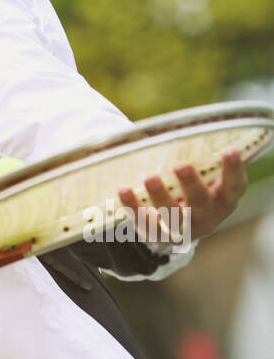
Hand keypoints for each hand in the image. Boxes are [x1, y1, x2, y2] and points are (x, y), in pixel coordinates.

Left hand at [118, 150, 247, 245]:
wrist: (180, 229)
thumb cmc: (197, 192)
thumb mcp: (209, 180)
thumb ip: (207, 161)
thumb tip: (196, 124)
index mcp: (223, 200)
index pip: (234, 186)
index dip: (234, 170)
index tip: (230, 150)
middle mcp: (206, 216)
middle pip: (201, 203)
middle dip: (192, 184)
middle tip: (181, 166)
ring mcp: (183, 229)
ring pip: (172, 217)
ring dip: (161, 197)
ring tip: (150, 178)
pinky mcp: (158, 235)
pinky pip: (145, 222)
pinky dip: (133, 207)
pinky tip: (124, 190)